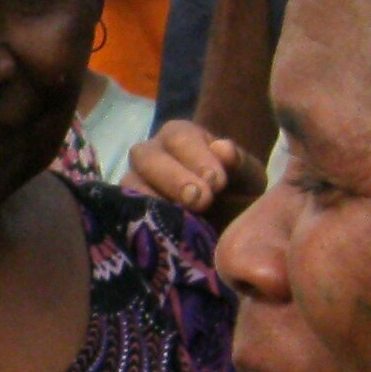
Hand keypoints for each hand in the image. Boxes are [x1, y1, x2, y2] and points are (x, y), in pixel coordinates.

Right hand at [127, 120, 265, 230]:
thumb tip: (223, 149)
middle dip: (174, 179)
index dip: (197, 157)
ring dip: (154, 201)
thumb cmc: (236, 191)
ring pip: (129, 184)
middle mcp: (149, 154)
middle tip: (201, 201)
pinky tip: (164, 235)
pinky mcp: (126, 211)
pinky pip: (124, 214)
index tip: (218, 182)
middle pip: (147, 157)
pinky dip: (141, 223)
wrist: (226, 222)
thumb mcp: (246, 176)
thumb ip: (239, 162)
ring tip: (181, 220)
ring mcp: (133, 182)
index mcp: (179, 136)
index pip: (180, 137)